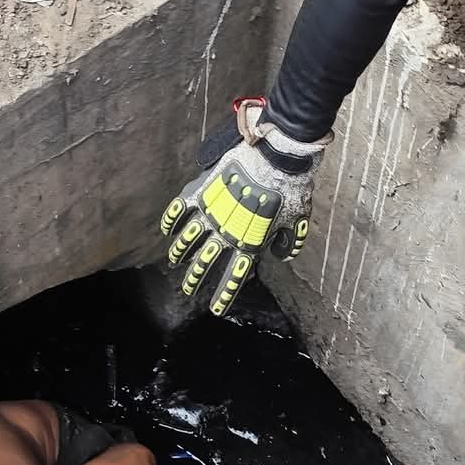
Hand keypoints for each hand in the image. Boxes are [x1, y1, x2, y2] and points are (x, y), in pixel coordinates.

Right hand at [160, 97, 329, 316]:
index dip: (224, 294)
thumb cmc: (291, 187)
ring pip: (189, 238)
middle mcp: (226, 231)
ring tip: (174, 262)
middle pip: (206, 261)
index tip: (215, 309)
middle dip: (195, 278)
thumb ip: (290, 243)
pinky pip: (180, 209)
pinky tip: (167, 230)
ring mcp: (212, 210)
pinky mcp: (202, 190)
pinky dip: (172, 220)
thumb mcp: (298, 220)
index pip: (235, 276)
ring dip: (180, 252)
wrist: (277, 156)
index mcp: (249, 241)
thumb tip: (281, 256)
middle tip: (188, 289)